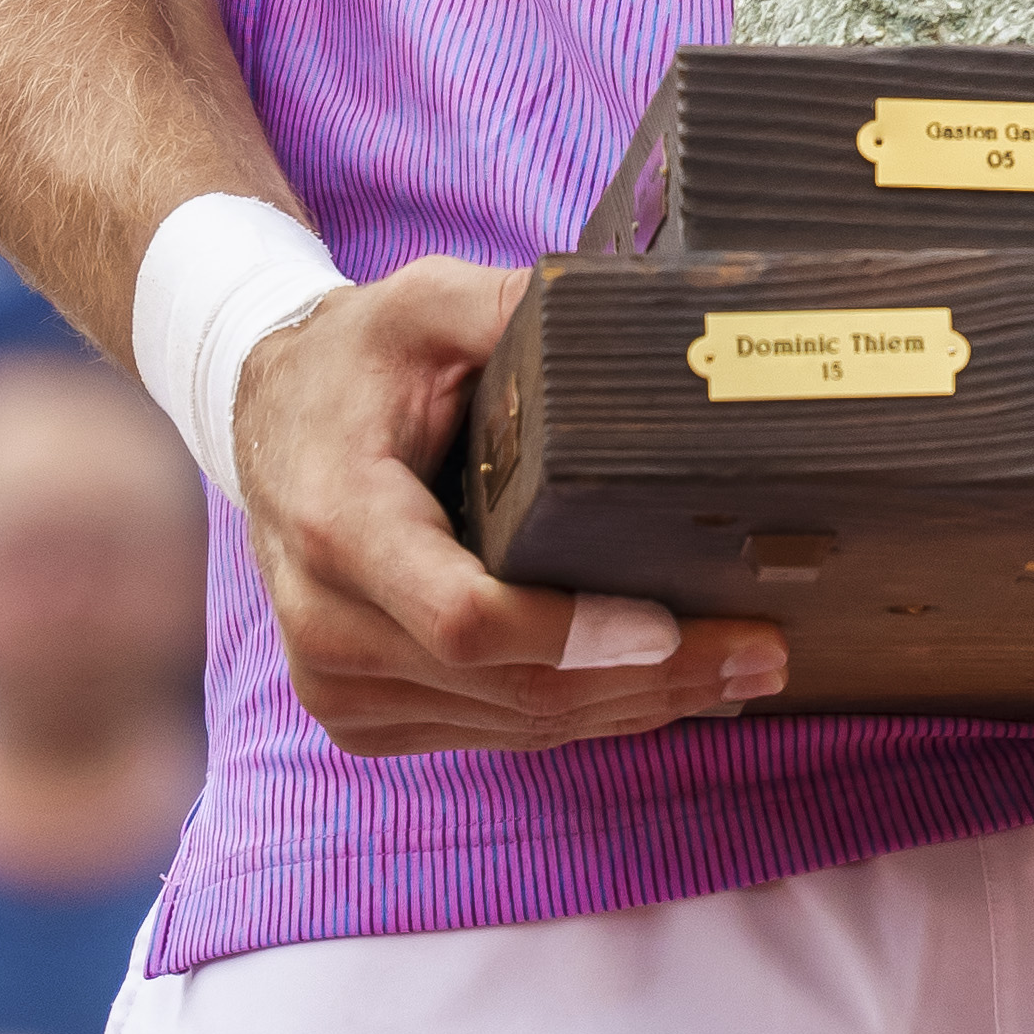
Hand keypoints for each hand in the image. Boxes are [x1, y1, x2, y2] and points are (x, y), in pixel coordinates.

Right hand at [231, 259, 781, 754]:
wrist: (268, 421)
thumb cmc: (359, 359)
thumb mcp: (425, 303)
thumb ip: (511, 308)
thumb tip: (631, 306)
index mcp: (341, 524)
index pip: (466, 618)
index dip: (576, 634)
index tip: (676, 626)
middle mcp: (328, 623)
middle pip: (510, 686)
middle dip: (648, 679)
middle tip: (765, 652)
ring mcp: (339, 681)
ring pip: (513, 723)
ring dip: (633, 706)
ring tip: (741, 669)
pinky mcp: (361, 712)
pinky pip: (491, 729)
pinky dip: (583, 713)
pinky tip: (660, 687)